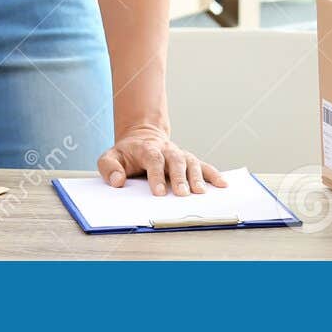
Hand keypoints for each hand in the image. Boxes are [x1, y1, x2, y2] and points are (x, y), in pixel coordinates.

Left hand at [97, 126, 227, 196]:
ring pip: (191, 162)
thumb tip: (118, 181)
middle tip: (182, 194)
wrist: (141, 137)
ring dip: (197, 177)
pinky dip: (214, 174)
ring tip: (201, 192)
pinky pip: (203, 165)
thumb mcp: (110, 157)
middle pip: (175, 160)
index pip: (153, 159)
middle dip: (180, 177)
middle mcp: (166, 150)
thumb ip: (109, 168)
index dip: (156, 175)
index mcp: (146, 148)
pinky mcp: (188, 160)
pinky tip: (222, 184)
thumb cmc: (126, 154)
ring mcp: (179, 154)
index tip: (159, 192)